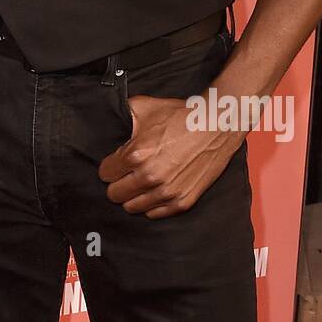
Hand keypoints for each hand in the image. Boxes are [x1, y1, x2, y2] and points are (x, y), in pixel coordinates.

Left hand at [98, 90, 240, 218]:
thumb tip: (109, 120)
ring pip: (132, 208)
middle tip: (126, 174)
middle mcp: (149, 177)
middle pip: (115, 195)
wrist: (216, 125)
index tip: (116, 163)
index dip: (109, 167)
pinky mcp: (182, 201)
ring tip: (140, 183)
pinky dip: (151, 204)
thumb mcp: (144, 107)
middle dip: (117, 183)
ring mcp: (167, 192)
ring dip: (132, 196)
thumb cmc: (180, 116)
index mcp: (136, 155)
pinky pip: (154, 214)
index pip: (105, 174)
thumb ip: (121, 115)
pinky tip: (154, 190)